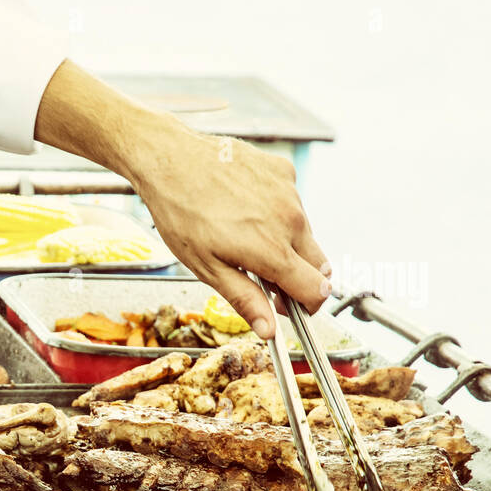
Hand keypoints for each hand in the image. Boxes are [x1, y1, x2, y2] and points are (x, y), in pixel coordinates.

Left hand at [124, 115, 331, 337]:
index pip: (316, 290)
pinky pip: (293, 202)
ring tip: (246, 238)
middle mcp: (290, 220)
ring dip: (286, 244)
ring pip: (305, 233)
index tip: (288, 306)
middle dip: (299, 278)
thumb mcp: (206, 267)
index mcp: (271, 250)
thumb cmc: (181, 213)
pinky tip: (246, 208)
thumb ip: (244, 299)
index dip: (305, 305)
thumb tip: (270, 330)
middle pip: (319, 264)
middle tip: (265, 278)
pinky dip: (277, 212)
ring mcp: (290, 192)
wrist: (170, 160)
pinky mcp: (284, 171)